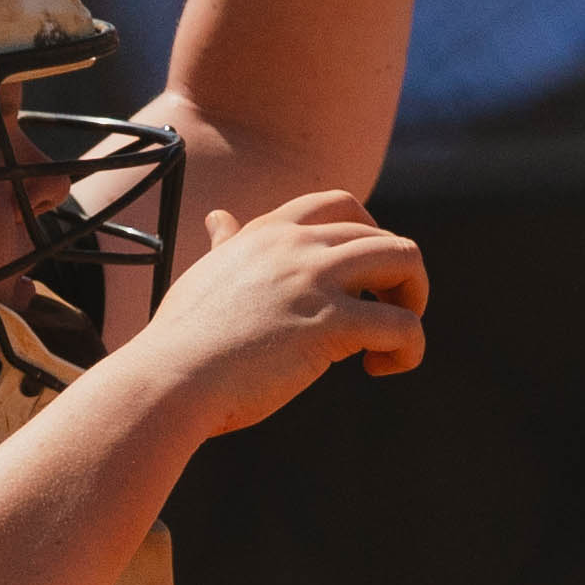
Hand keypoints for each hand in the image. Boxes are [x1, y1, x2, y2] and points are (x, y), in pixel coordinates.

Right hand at [128, 190, 427, 438]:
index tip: (360, 277)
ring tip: (394, 339)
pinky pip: (404, 325)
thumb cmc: (183, 340)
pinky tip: (381, 367)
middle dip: (398, 275)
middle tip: (383, 316)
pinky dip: (409, 348)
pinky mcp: (332, 324)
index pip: (340, 205)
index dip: (366, 235)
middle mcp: (296, 245)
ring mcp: (315, 280)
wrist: (169, 379)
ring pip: (407, 259)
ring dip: (415, 299)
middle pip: (382, 234)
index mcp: (268, 232)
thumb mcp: (205, 275)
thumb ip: (225, 246)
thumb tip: (218, 219)